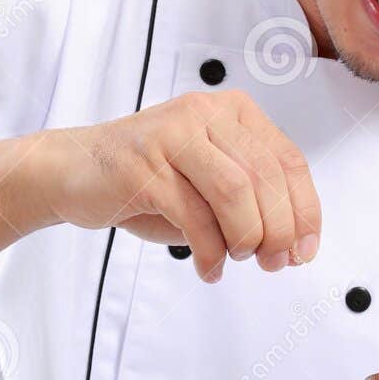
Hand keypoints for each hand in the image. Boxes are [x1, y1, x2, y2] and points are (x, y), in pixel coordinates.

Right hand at [37, 90, 321, 281]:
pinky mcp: (143, 166)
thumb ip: (251, 201)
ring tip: (238, 260)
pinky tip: (209, 268)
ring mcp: (172, 136)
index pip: (289, 161)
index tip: (305, 251)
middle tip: (274, 263)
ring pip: (235, 192)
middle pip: (266, 178)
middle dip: (279, 230)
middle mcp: (204, 113)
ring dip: (246, 237)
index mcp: (232, 111)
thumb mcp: (210, 181)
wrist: (73, 170)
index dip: (305, 212)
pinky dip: (208, 252)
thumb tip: (291, 246)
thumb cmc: (149, 179)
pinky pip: (193, 215)